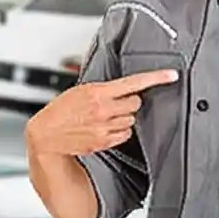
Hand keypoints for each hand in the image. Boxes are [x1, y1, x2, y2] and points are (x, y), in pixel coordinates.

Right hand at [24, 69, 178, 156]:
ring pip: (131, 119)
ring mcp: (105, 128)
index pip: (133, 83)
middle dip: (129, 101)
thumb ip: (102, 89)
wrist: (47, 134)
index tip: (171, 75)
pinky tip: (104, 128)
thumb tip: (120, 87)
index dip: (156, 78)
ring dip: (123, 117)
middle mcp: (103, 110)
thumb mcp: (79, 90)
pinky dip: (119, 131)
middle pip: (135, 103)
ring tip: (105, 117)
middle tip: (115, 103)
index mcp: (97, 92)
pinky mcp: (105, 142)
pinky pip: (125, 135)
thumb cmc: (60, 110)